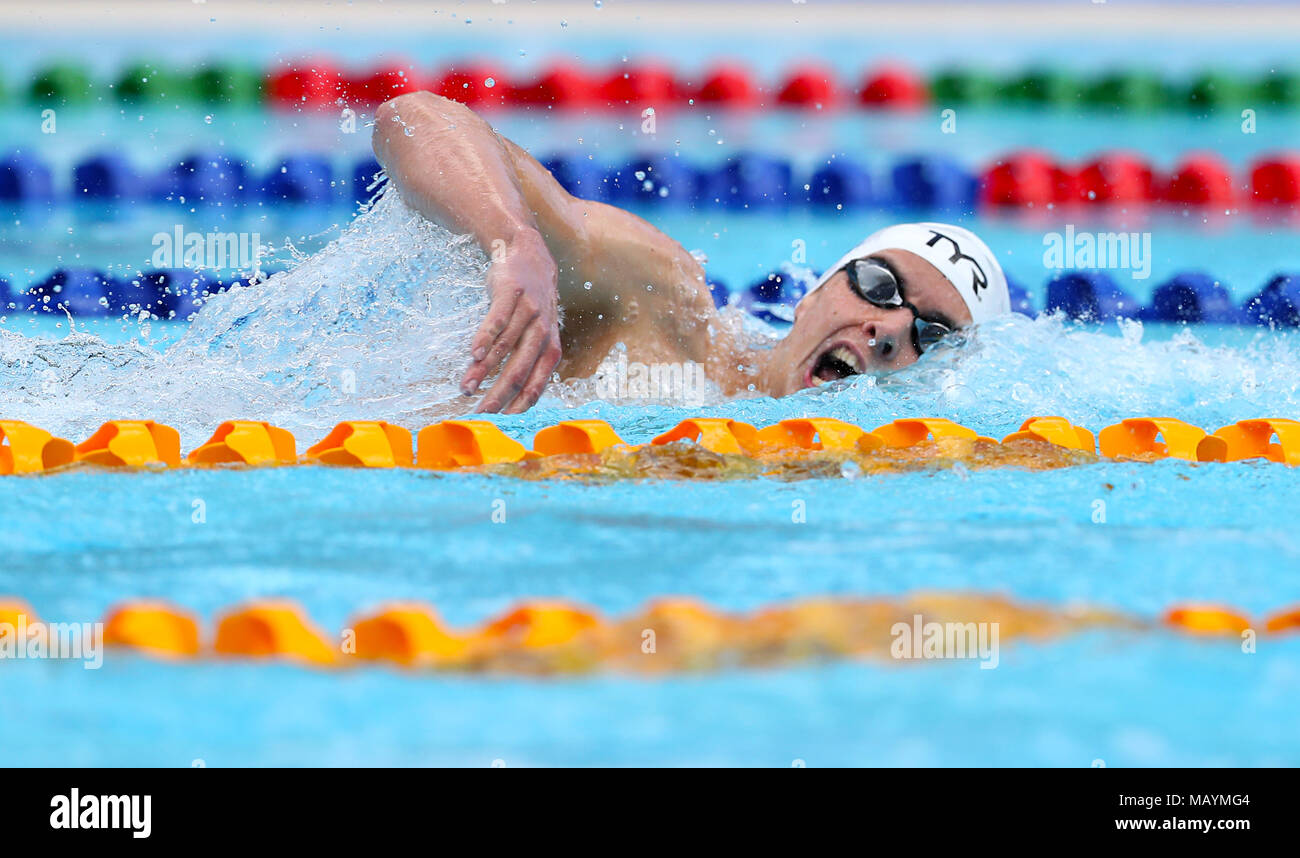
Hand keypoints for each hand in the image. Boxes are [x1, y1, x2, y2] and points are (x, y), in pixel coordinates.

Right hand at [460, 232, 561, 413]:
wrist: (529, 255)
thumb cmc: (531, 304)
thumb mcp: (540, 333)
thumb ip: (530, 361)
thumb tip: (513, 398)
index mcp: (551, 348)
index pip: (537, 385)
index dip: (518, 406)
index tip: (500, 423)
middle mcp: (543, 332)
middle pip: (520, 372)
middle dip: (499, 396)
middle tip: (480, 413)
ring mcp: (528, 312)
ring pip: (505, 349)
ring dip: (483, 372)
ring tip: (466, 388)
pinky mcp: (511, 294)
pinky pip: (498, 321)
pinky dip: (485, 339)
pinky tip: (472, 355)